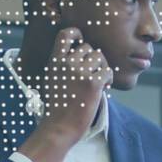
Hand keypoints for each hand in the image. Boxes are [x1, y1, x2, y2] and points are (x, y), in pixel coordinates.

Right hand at [20, 27, 112, 161]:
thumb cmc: (57, 107)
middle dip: (93, 60)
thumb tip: (80, 54)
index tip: (81, 40)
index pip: (65, 35)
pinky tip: (105, 88)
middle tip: (93, 75)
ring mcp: (80, 72)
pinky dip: (109, 79)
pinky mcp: (92, 83)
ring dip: (102, 68)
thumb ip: (62, 66)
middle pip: (88, 48)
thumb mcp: (52, 80)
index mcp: (55, 61)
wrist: (58, 127)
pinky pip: (107, 71)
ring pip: (100, 57)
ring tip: (99, 82)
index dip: (76, 34)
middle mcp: (67, 63)